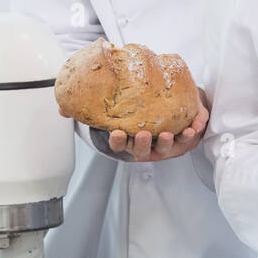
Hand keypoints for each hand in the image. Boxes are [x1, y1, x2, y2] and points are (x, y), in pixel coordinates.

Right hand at [59, 90, 209, 162]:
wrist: (164, 106)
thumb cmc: (133, 110)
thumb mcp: (108, 109)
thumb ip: (86, 109)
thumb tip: (62, 109)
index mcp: (128, 140)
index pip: (120, 145)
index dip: (118, 141)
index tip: (117, 133)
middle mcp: (146, 146)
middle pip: (143, 150)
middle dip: (144, 144)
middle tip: (145, 134)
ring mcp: (165, 145)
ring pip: (167, 149)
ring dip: (170, 143)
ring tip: (171, 134)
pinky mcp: (183, 140)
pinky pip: (189, 140)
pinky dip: (193, 133)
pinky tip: (195, 125)